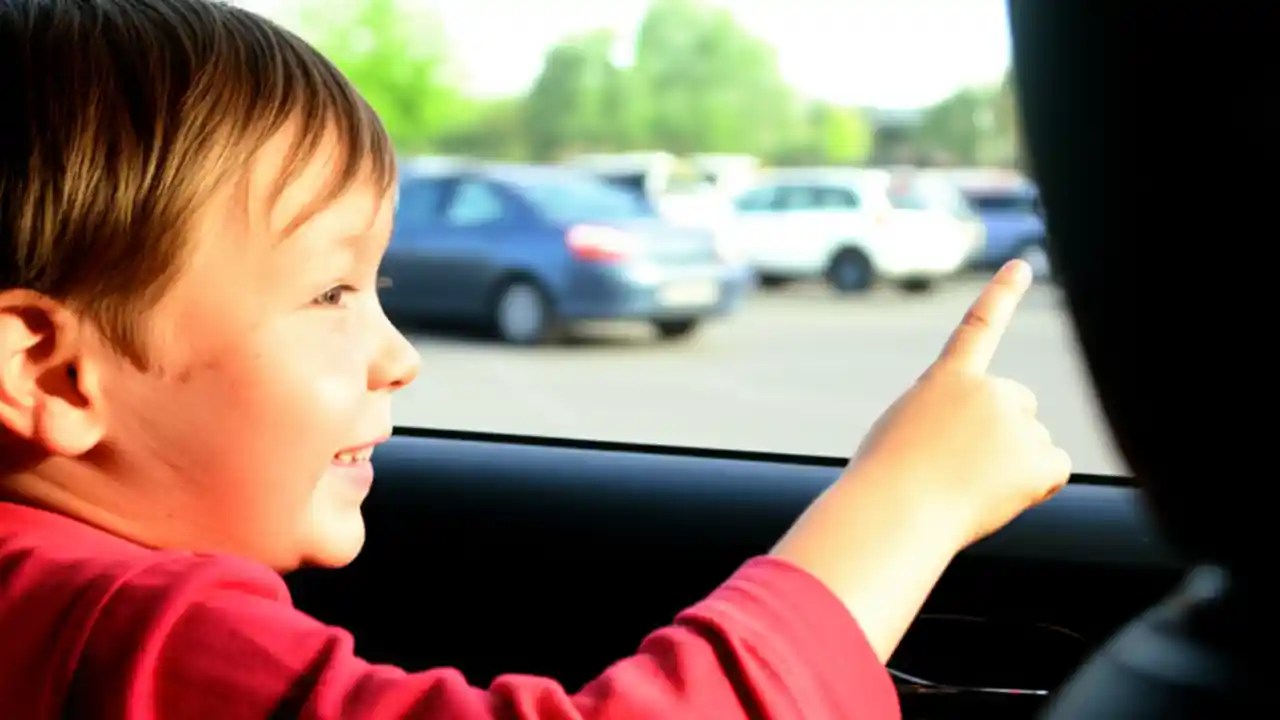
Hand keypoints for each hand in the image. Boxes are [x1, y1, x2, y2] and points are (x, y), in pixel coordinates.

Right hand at [845, 258, 1070, 547]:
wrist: (896, 511)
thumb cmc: (886, 480)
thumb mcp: (904, 433)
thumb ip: (946, 422)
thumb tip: (981, 455)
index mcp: (948, 379)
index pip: (979, 327)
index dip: (1002, 293)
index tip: (1021, 264)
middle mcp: (991, 390)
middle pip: (1016, 407)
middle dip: (998, 434)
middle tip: (956, 466)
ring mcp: (1019, 422)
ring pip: (1031, 443)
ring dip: (1008, 466)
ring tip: (965, 486)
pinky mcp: (1041, 458)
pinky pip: (1054, 471)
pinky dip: (1036, 486)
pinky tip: (1000, 496)